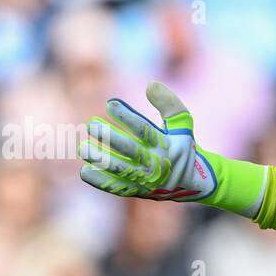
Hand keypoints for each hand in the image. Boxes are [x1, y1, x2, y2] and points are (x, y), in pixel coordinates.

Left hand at [76, 81, 265, 217]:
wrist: (192, 183)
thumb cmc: (182, 147)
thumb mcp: (183, 124)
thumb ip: (169, 103)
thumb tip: (150, 85)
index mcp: (168, 145)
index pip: (145, 130)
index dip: (127, 117)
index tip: (109, 104)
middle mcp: (157, 163)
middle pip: (131, 150)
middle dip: (110, 138)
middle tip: (91, 125)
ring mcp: (147, 179)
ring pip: (121, 169)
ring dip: (101, 159)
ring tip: (82, 147)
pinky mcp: (139, 191)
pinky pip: (118, 187)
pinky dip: (101, 181)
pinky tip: (85, 170)